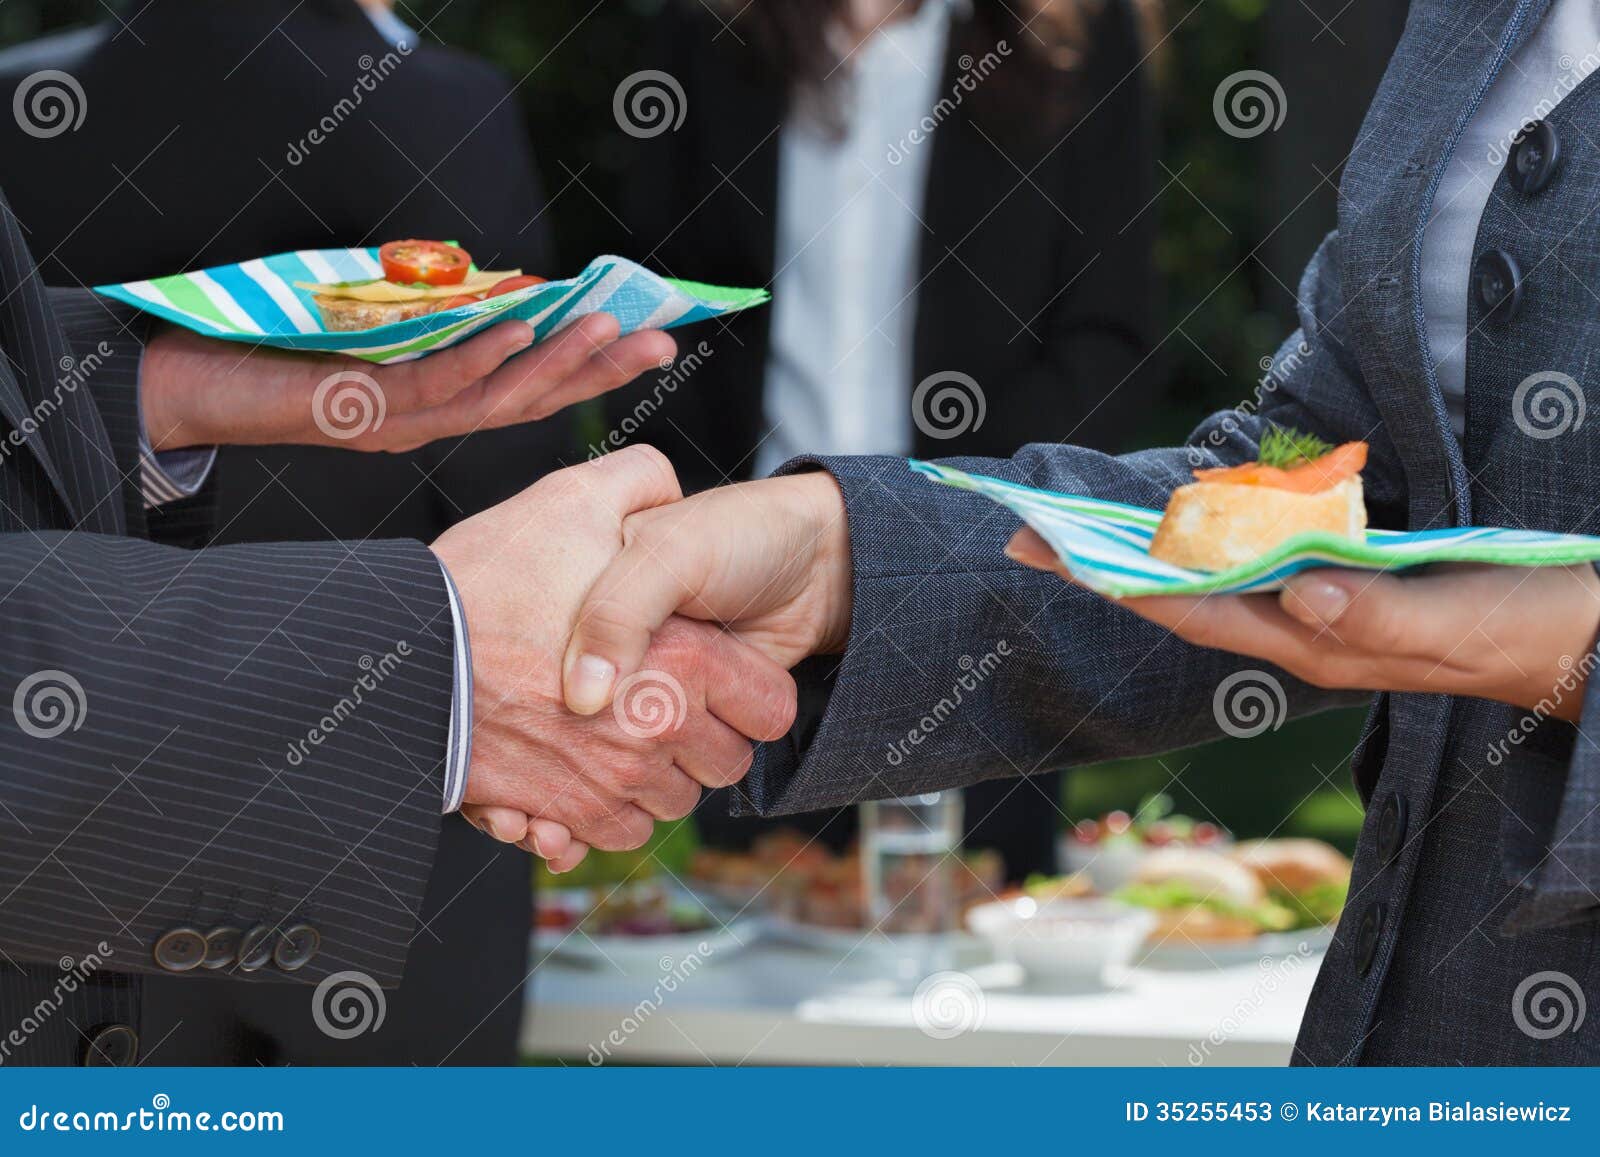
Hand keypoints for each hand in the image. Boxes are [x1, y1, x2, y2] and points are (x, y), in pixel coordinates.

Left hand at [140, 313, 674, 452]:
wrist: (195, 391)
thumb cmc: (279, 359)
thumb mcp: (373, 338)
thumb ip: (432, 327)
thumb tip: (496, 291)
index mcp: (439, 409)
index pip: (532, 391)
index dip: (595, 371)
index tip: (651, 340)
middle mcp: (430, 424)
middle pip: (533, 401)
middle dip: (601, 372)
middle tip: (662, 342)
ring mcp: (401, 422)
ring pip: (497, 398)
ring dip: (558, 363)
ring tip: (608, 327)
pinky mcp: (365, 407)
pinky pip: (437, 382)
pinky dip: (483, 355)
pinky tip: (520, 325)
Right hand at [431, 446, 796, 863]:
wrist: (400, 653)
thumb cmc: (486, 577)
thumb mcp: (573, 501)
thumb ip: (639, 483)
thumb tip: (669, 487)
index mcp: (683, 660)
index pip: (769, 707)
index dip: (750, 691)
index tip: (720, 674)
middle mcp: (656, 730)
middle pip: (725, 763)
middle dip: (705, 738)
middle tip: (664, 701)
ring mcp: (611, 780)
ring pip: (672, 801)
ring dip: (657, 777)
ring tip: (621, 733)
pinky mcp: (565, 815)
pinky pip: (619, 832)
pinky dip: (609, 813)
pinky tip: (588, 772)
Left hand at [1007, 527, 1599, 720]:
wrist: (1588, 645)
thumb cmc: (1532, 632)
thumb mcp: (1463, 622)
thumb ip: (1381, 614)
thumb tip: (1297, 591)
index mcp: (1318, 643)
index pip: (1194, 609)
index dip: (1118, 582)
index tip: (1051, 553)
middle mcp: (1306, 631)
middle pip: (1182, 596)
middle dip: (1105, 567)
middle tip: (1026, 533)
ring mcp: (1325, 612)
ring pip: (1213, 580)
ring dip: (1146, 553)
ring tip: (1080, 528)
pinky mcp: (1353, 587)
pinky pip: (1258, 561)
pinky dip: (1209, 538)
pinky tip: (1186, 520)